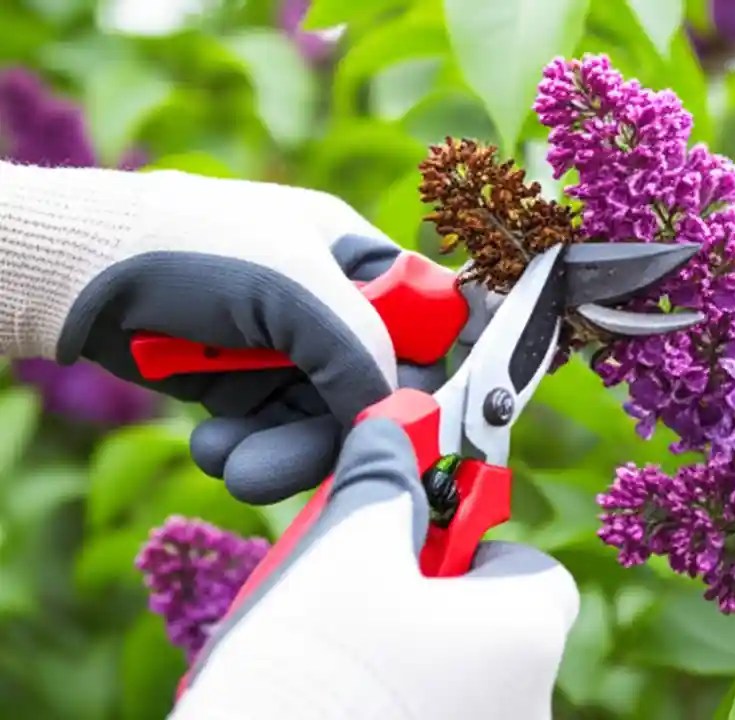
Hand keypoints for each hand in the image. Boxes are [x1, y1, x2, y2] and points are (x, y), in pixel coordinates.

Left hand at [51, 169, 440, 502]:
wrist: (74, 272)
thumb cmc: (194, 250)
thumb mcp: (298, 292)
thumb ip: (363, 354)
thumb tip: (392, 418)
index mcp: (355, 258)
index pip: (424, 324)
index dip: (424, 374)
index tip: (413, 423)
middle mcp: (326, 303)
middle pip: (369, 389)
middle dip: (335, 435)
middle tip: (311, 472)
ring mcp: (281, 346)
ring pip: (316, 422)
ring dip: (283, 453)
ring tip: (237, 467)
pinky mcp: (237, 382)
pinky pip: (267, 432)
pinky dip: (246, 448)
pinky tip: (213, 445)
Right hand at [169, 419, 579, 719]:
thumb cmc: (307, 668)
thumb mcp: (341, 552)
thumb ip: (382, 482)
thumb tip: (392, 430)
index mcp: (526, 634)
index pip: (528, 566)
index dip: (467, 541)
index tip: (406, 539)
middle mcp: (528, 704)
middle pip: (489, 624)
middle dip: (424, 600)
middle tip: (351, 596)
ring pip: (453, 677)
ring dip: (401, 652)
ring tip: (324, 652)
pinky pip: (428, 713)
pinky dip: (388, 699)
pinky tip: (325, 700)